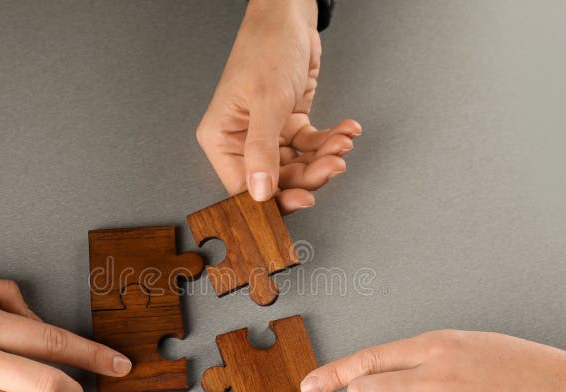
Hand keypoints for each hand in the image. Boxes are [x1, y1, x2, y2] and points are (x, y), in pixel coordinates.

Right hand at [197, 0, 361, 212]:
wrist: (289, 14)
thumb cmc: (266, 46)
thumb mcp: (266, 100)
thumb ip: (262, 150)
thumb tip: (259, 191)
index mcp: (222, 138)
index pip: (244, 187)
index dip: (274, 199)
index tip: (303, 199)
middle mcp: (242, 141)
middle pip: (276, 180)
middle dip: (309, 175)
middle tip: (333, 166)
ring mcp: (267, 134)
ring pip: (298, 165)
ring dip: (324, 157)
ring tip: (341, 143)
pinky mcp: (289, 124)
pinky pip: (311, 145)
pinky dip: (330, 141)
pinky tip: (344, 131)